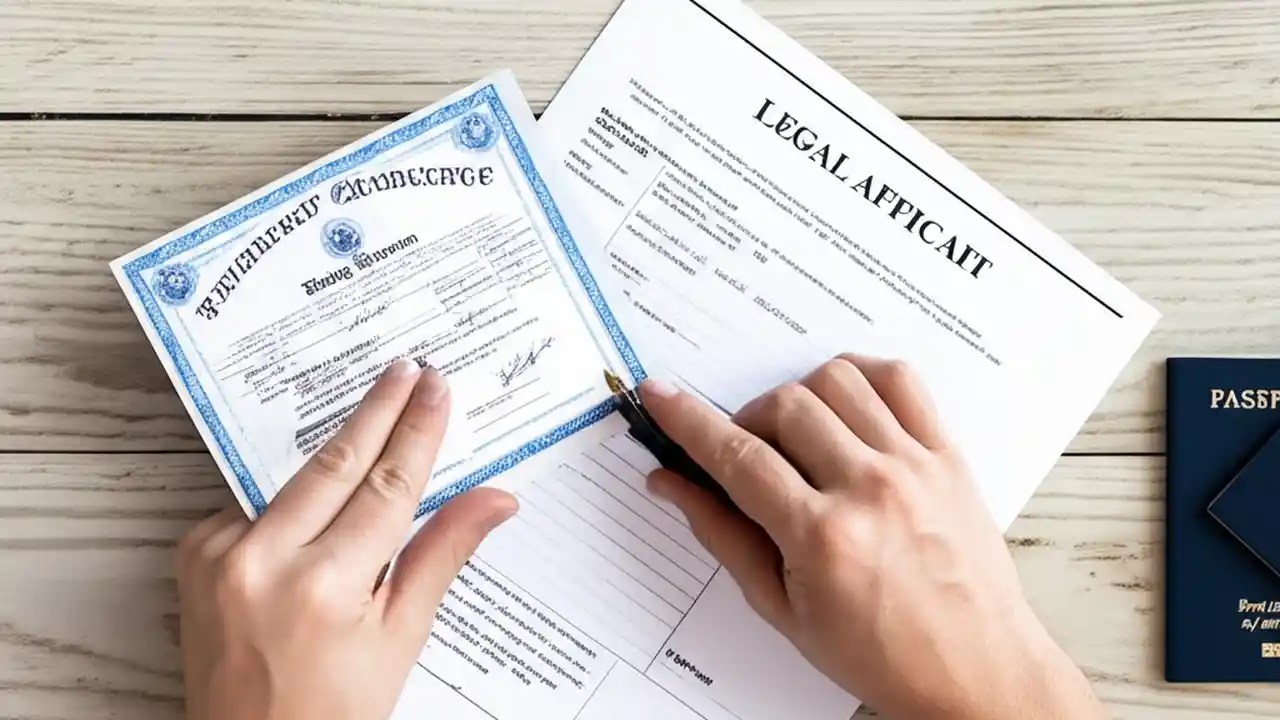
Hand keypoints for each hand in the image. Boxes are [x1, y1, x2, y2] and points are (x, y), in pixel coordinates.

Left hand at [176, 360, 517, 719]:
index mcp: (325, 586)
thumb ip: (440, 556)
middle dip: (377, 411)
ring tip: (374, 404)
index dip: (417, 432)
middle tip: (407, 369)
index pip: (387, 487)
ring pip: (293, 481)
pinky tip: (316, 493)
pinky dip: (288, 498)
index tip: (436, 389)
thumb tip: (496, 498)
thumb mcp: (400, 638)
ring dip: (336, 447)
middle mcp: (264, 561)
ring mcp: (220, 556)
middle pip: (335, 464)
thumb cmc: (333, 710)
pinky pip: (253, 505)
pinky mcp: (194, 556)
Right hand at [640, 355, 1102, 719]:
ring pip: (838, 380)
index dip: (687, 420)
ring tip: (798, 436)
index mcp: (823, 538)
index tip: (660, 397)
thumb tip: (671, 486)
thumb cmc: (881, 655)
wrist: (976, 671)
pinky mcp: (948, 456)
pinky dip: (862, 376)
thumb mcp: (783, 611)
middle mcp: (870, 490)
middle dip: (747, 420)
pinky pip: (901, 380)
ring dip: (800, 396)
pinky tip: (846, 404)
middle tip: (746, 454)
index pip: (737, 456)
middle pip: (785, 407)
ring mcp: (914, 467)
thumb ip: (723, 537)